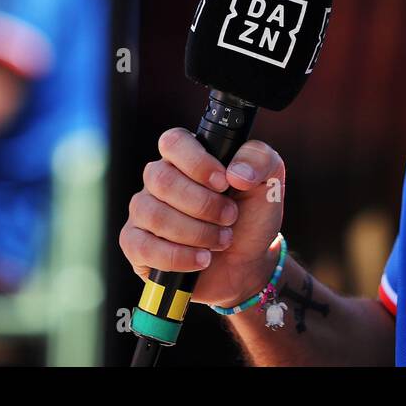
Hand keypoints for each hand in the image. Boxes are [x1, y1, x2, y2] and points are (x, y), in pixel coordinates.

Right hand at [120, 127, 284, 307]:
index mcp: (187, 157)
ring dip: (196, 233)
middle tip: (230, 217)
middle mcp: (160, 180)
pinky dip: (178, 256)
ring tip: (222, 240)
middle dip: (204, 205)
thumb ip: (260, 160)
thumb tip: (235, 172)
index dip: (197, 162)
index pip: (173, 142)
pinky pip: (142, 246)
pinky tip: (201, 259)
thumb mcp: (268, 182)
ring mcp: (144, 211)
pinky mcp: (137, 244)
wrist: (246, 263)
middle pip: (162, 180)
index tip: (224, 182)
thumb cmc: (251, 216)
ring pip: (154, 215)